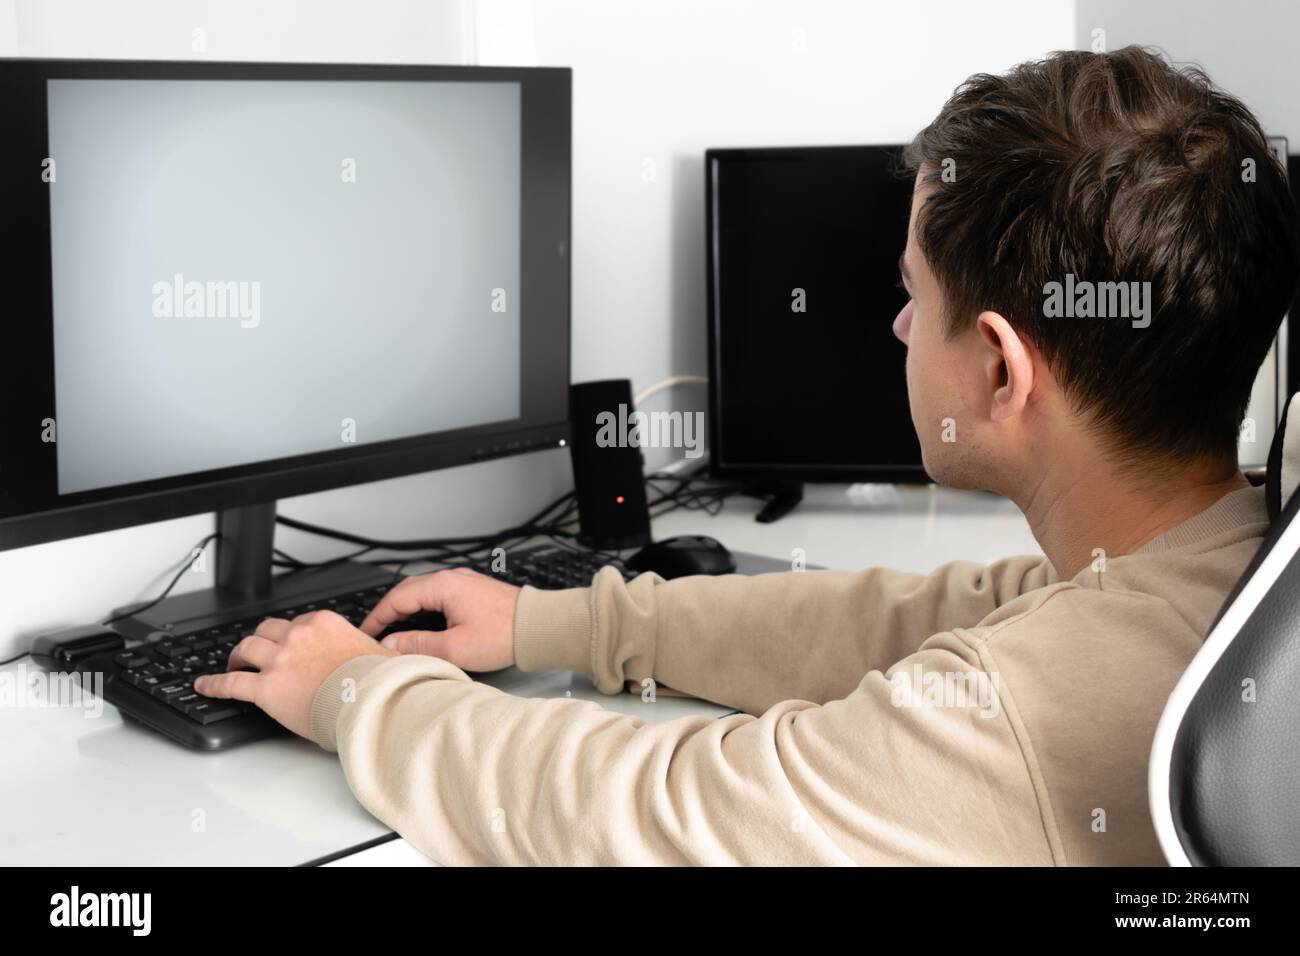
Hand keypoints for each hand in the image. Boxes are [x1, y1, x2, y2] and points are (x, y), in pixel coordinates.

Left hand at [193, 610, 395, 738]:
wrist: (370, 704)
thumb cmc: (378, 682)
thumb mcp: (377, 652)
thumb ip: (366, 648)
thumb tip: (379, 652)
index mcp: (322, 623)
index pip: (296, 623)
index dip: (289, 636)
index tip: (288, 645)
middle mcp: (297, 636)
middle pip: (266, 630)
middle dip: (260, 640)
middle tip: (257, 652)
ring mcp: (279, 661)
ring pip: (246, 649)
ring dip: (238, 656)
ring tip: (234, 663)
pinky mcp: (265, 688)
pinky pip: (231, 683)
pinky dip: (214, 684)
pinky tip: (204, 685)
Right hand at [360, 567, 520, 672]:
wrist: (538, 627)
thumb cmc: (504, 634)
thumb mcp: (454, 647)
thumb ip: (418, 645)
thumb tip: (391, 644)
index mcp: (443, 586)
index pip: (397, 598)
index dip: (377, 617)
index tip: (366, 633)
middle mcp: (452, 578)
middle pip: (407, 591)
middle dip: (388, 611)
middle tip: (375, 632)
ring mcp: (464, 583)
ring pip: (423, 592)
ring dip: (406, 609)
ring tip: (395, 630)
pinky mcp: (473, 591)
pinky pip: (439, 595)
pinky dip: (424, 608)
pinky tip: (423, 624)